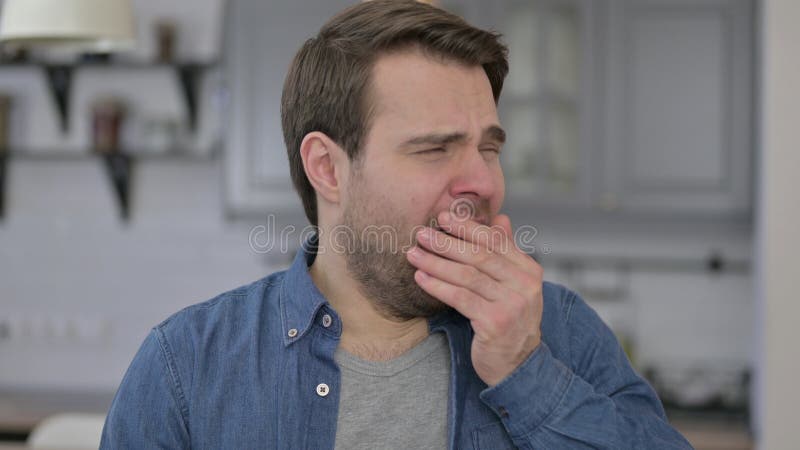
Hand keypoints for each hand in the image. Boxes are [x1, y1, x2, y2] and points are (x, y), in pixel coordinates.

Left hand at [406, 211, 543, 385]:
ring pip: (467, 276)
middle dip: (446, 242)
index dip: (468, 227)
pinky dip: (438, 286)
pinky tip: (421, 278)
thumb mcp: (513, 285)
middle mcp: (525, 285)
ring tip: (414, 254)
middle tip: (421, 233)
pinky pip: (460, 298)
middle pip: (479, 256)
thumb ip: (506, 253)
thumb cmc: (509, 320)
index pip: (495, 241)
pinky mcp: (495, 322)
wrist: (517, 364)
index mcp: (529, 270)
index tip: (443, 217)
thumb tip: (500, 218)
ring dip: (436, 263)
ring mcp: (512, 304)